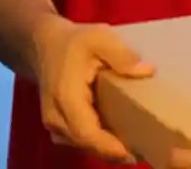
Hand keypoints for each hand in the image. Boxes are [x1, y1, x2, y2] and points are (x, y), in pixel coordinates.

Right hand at [33, 18, 154, 161]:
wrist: (43, 45)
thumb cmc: (73, 41)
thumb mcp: (99, 37)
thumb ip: (122, 55)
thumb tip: (147, 71)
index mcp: (66, 97)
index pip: (85, 133)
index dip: (108, 147)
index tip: (132, 154)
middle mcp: (56, 117)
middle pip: (86, 144)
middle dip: (114, 153)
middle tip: (146, 151)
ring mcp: (54, 125)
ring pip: (83, 146)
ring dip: (108, 150)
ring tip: (138, 147)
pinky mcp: (59, 126)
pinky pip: (80, 141)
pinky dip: (99, 144)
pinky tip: (121, 140)